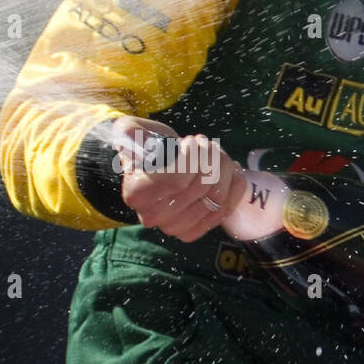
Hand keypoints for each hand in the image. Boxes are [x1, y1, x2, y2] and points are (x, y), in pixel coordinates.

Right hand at [112, 114, 248, 242]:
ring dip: (224, 170)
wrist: (156, 170)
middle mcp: (153, 216)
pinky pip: (223, 211)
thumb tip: (137, 138)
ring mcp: (174, 227)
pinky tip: (230, 172)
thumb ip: (131, 132)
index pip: (178, 180)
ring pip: (216, 198)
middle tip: (207, 145)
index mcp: (137, 193)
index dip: (193, 157)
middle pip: (201, 187)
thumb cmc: (147, 149)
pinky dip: (233, 188)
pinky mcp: (192, 231)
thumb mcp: (134, 132)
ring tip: (217, 155)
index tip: (191, 141)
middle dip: (211, 158)